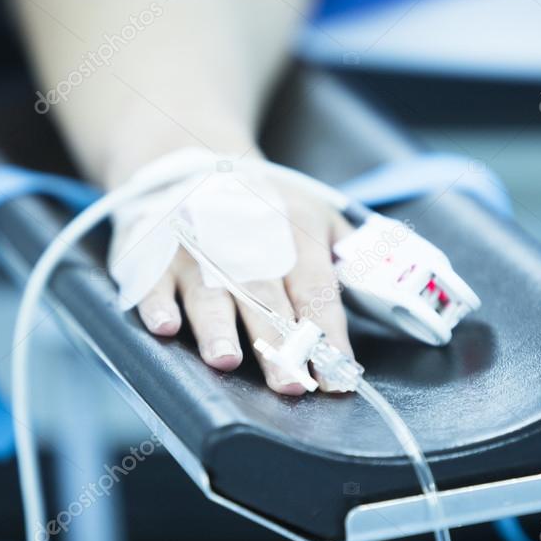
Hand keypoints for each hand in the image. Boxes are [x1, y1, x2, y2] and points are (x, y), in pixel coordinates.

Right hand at [108, 171, 356, 394]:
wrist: (193, 156)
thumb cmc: (267, 203)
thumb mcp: (320, 214)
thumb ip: (351, 256)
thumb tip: (387, 298)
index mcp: (294, 230)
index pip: (315, 287)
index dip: (326, 333)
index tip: (337, 375)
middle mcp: (245, 238)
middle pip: (265, 296)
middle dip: (278, 342)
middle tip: (289, 383)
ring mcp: (196, 245)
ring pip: (210, 290)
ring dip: (218, 326)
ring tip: (227, 359)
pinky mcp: (154, 251)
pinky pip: (153, 279)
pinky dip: (157, 303)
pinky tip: (166, 327)